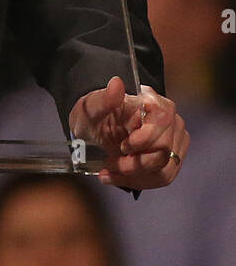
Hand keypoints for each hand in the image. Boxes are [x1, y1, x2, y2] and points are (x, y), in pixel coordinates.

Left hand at [68, 75, 187, 189]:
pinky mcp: (173, 158)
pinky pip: (163, 177)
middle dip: (134, 164)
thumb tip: (116, 84)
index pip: (162, 122)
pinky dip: (138, 181)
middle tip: (109, 163)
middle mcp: (170, 120)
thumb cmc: (94, 114)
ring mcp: (175, 140)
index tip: (122, 146)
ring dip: (135, 177)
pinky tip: (117, 177)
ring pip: (165, 170)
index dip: (144, 139)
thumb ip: (104, 99)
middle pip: (163, 152)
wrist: (94, 127)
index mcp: (153, 102)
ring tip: (110, 172)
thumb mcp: (90, 107)